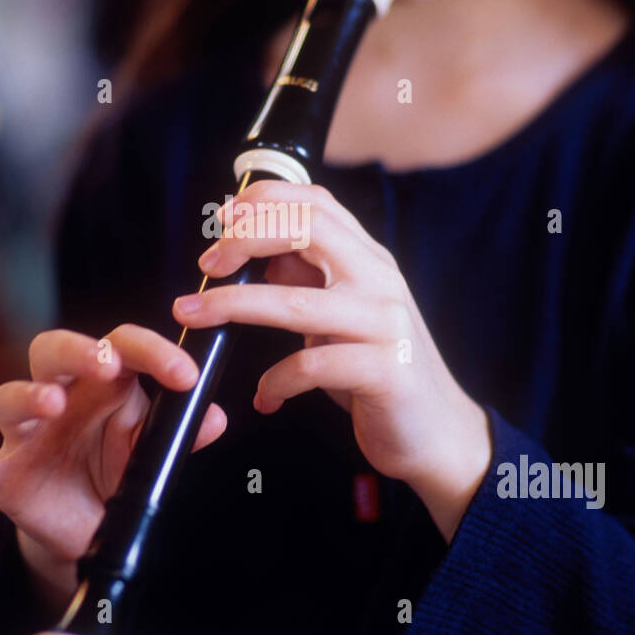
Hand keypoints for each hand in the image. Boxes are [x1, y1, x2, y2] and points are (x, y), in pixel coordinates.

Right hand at [0, 325, 227, 598]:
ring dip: (29, 396)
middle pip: (56, 350)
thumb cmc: (119, 469)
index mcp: (105, 384)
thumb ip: (181, 434)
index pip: (123, 347)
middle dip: (79, 351)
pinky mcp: (2, 474)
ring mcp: (26, 434)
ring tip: (51, 405)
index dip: (153, 352)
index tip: (185, 374)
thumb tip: (216, 418)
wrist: (88, 524)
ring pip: (10, 397)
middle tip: (107, 363)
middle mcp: (62, 397)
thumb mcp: (154, 453)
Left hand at [172, 181, 491, 542]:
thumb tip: (253, 254)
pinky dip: (276, 381)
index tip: (222, 221)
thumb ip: (305, 280)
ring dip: (233, 305)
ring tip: (194, 315)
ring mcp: (385, 325)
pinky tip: (265, 395)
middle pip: (307, 229)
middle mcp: (380, 281)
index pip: (316, 203)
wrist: (439, 433)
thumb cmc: (381, 372)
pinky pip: (312, 367)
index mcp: (368, 260)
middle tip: (207, 265)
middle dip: (244, 239)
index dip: (263, 202)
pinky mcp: (385, 372)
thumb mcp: (341, 316)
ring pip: (296, 302)